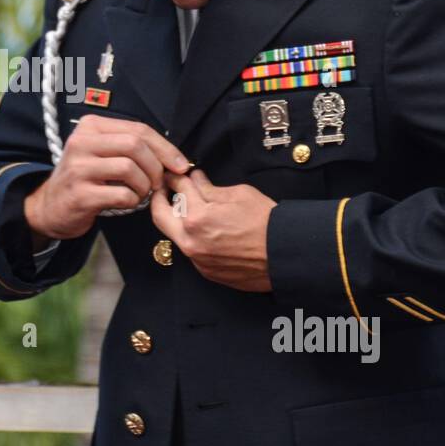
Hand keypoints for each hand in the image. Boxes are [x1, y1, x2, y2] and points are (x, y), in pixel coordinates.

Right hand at [24, 115, 190, 240]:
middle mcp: (81, 142)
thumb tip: (173, 156)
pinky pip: (122, 194)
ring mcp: (79, 168)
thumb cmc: (86, 178)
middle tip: (158, 183)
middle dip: (156, 167)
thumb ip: (130, 147)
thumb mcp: (101, 153)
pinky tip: (128, 203)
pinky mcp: (81, 194)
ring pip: (130, 169)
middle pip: (135, 145)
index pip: (138, 129)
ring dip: (145, 186)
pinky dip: (133, 201)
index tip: (180, 164)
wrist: (51, 206)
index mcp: (90, 126)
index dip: (165, 147)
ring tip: (141, 193)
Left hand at [150, 169, 276, 291]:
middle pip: (160, 215)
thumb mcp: (239, 194)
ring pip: (175, 234)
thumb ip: (210, 188)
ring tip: (184, 206)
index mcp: (198, 218)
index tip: (174, 174)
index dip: (175, 178)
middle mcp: (191, 241)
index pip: (179, 190)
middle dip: (159, 198)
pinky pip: (191, 250)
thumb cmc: (267, 222)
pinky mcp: (206, 271)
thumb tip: (195, 180)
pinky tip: (202, 228)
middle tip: (163, 188)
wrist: (285, 255)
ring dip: (176, 219)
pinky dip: (192, 236)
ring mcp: (198, 259)